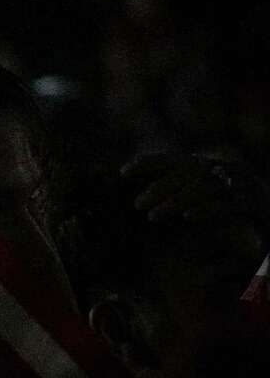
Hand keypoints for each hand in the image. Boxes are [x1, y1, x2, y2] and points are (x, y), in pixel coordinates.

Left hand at [126, 152, 268, 224]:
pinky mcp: (255, 204)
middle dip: (159, 188)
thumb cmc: (238, 206)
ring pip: (203, 188)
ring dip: (175, 202)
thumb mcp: (207, 195)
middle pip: (186, 174)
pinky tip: (189, 218)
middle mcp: (225, 169)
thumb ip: (182, 190)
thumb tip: (147, 194)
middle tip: (136, 205)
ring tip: (152, 217)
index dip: (148, 163)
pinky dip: (207, 210)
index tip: (122, 172)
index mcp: (210, 164)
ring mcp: (242, 184)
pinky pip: (228, 205)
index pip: (174, 159)